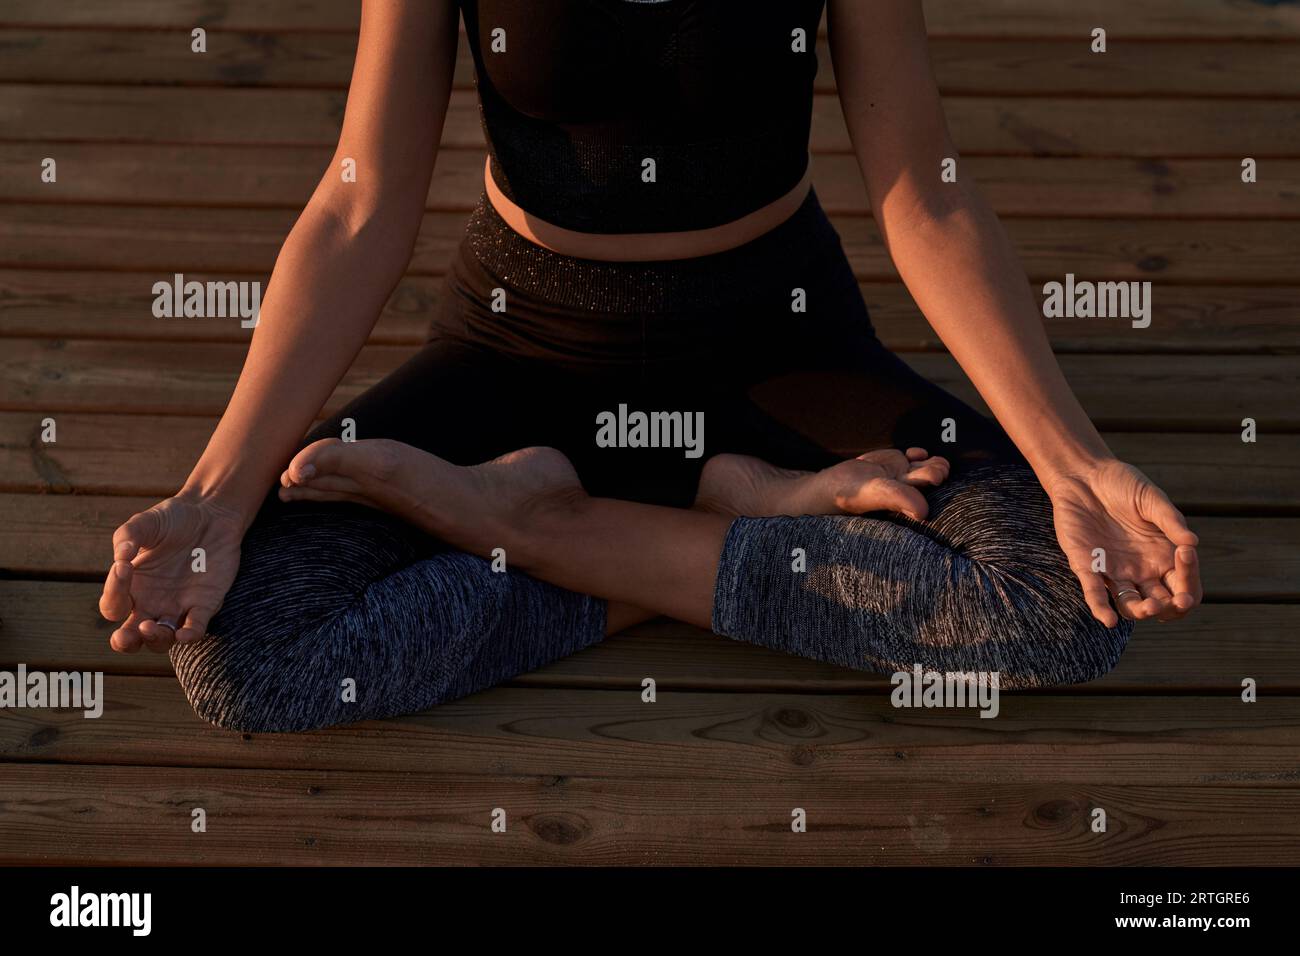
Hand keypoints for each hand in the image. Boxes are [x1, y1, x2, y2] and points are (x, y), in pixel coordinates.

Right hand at [98, 495, 245, 651]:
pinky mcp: (205, 604)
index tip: (124, 567)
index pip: (113, 605)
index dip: (113, 592)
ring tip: (151, 627)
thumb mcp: (143, 524)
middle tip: (124, 636)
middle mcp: (152, 603)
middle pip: (132, 638)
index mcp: (131, 588)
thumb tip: (121, 557)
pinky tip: (185, 634)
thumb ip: (125, 538)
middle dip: (125, 642)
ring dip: (155, 639)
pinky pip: (196, 628)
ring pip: (162, 640)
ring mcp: (179, 607)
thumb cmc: (172, 520)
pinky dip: (190, 635)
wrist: (211, 514)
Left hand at [1045, 458, 1201, 626]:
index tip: (1186, 557)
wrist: (1085, 474)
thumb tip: (1193, 543)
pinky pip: (1094, 592)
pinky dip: (1101, 607)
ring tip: (1148, 607)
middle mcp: (1141, 570)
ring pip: (1130, 605)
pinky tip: (1108, 620)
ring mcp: (1114, 571)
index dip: (1190, 581)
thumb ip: (1170, 521)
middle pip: (1161, 604)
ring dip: (1140, 611)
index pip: (1184, 585)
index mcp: (1164, 557)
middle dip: (1170, 606)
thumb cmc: (1123, 485)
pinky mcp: (1086, 565)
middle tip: (1175, 600)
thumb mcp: (1152, 500)